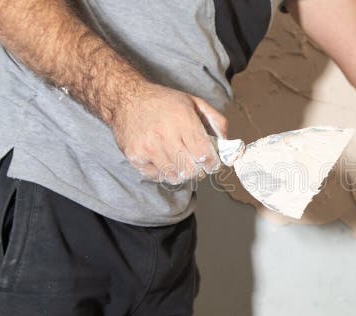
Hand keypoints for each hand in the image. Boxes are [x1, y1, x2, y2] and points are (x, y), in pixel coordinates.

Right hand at [110, 83, 227, 184]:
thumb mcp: (194, 102)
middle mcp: (164, 135)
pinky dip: (164, 172)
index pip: (204, 155)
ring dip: (182, 172)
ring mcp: (148, 147)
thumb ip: (216, 121)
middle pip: (191, 170)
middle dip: (199, 170)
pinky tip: (164, 160)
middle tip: (197, 164)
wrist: (127, 98)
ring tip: (181, 161)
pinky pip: (157, 176)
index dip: (212, 163)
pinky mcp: (135, 156)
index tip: (212, 163)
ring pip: (174, 176)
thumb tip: (228, 144)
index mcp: (183, 120)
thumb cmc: (164, 101)